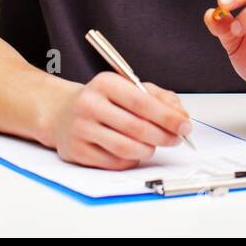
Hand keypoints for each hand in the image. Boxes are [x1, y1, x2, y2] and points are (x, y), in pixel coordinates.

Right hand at [46, 72, 193, 169]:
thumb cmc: (102, 100)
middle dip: (163, 136)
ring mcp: (81, 129)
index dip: (167, 117)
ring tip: (153, 145)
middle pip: (136, 128)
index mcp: (105, 83)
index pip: (141, 102)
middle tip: (176, 138)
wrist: (62, 112)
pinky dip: (132, 160)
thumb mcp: (129, 88)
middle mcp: (89, 104)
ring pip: (127, 148)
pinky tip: (133, 152)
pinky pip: (115, 163)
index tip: (184, 125)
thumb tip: (181, 117)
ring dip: (148, 150)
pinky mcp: (78, 151)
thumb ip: (159, 98)